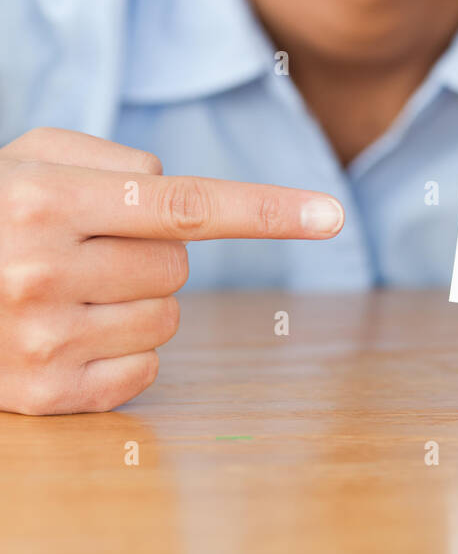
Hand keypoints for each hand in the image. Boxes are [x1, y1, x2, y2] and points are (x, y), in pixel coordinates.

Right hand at [0, 127, 343, 414]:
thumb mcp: (29, 157)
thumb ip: (112, 160)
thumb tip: (185, 198)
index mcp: (46, 202)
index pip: (184, 205)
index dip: (264, 211)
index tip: (331, 214)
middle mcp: (42, 273)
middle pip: (179, 264)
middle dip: (151, 250)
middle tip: (89, 246)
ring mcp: (41, 342)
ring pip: (167, 319)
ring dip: (137, 301)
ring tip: (72, 288)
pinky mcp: (44, 396)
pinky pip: (143, 372)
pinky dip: (123, 352)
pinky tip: (69, 332)